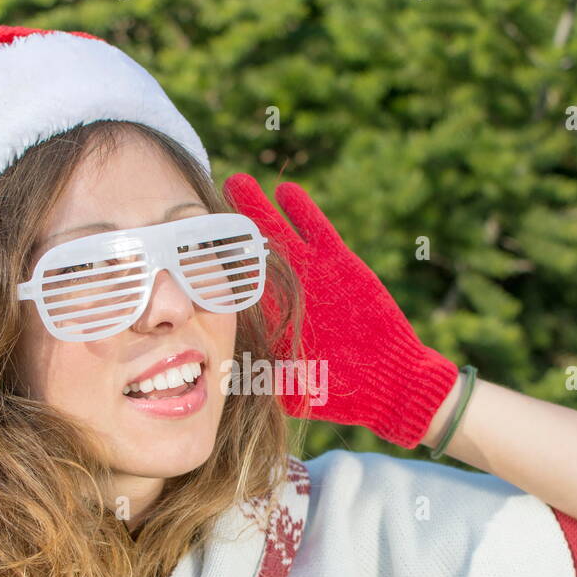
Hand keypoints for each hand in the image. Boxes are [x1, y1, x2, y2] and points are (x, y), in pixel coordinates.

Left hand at [223, 174, 458, 447]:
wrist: (390, 380)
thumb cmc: (339, 395)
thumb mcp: (287, 389)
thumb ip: (256, 374)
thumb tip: (216, 377)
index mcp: (269, 318)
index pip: (231, 287)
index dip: (209, 266)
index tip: (186, 248)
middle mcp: (286, 291)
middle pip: (247, 252)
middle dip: (225, 229)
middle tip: (199, 203)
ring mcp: (313, 273)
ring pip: (279, 233)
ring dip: (258, 208)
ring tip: (236, 182)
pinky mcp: (341, 262)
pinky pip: (318, 231)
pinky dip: (302, 211)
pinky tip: (285, 189)